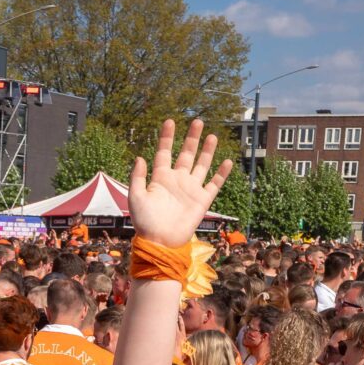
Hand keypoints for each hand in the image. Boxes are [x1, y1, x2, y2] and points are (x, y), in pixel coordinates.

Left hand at [126, 120, 230, 246]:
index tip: (170, 121)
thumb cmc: (145, 222)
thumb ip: (138, 177)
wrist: (160, 242)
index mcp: (160, 178)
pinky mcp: (202, 200)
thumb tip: (140, 157)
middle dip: (191, 138)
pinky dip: (221, 174)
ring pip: (201, 165)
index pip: (164, 152)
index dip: (167, 137)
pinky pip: (214, 184)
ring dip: (207, 151)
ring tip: (212, 135)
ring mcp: (190, 189)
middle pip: (186, 154)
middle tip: (197, 121)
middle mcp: (177, 180)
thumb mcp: (136, 197)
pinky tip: (227, 161)